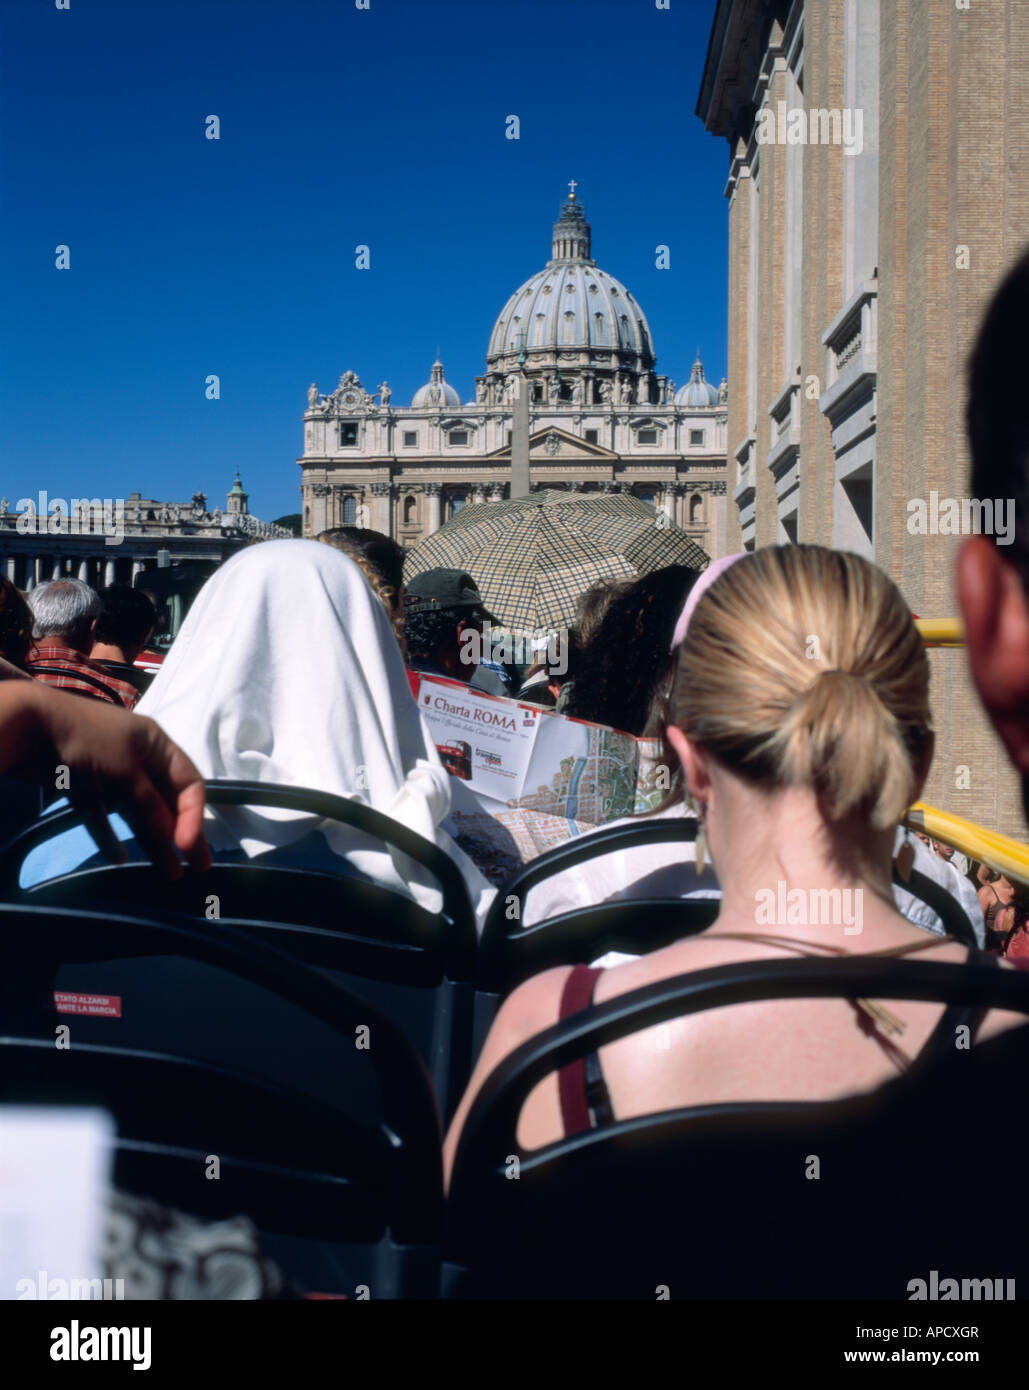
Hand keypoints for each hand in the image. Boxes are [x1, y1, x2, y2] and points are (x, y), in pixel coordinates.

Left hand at [1, 682, 210, 878]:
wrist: (29, 724)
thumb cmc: (88, 740)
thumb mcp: (127, 773)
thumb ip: (151, 807)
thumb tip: (172, 838)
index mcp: (157, 744)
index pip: (189, 784)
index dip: (193, 816)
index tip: (187, 846)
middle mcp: (138, 757)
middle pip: (167, 801)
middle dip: (183, 834)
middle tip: (199, 867)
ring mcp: (110, 771)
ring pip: (138, 811)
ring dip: (153, 840)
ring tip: (168, 872)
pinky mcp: (84, 784)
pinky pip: (104, 814)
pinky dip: (110, 834)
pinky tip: (118, 856)